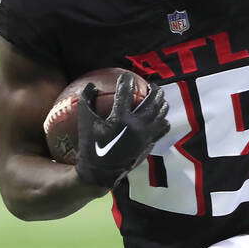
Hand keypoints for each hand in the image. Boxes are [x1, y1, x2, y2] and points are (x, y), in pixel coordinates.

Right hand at [75, 73, 169, 189]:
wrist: (101, 171)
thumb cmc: (90, 146)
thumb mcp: (85, 123)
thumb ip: (86, 101)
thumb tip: (91, 84)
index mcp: (120, 119)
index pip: (126, 93)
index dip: (127, 82)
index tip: (127, 76)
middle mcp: (136, 125)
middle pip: (152, 101)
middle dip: (154, 90)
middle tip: (152, 85)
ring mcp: (145, 135)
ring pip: (161, 113)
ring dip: (161, 102)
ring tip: (159, 97)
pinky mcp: (149, 143)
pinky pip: (162, 129)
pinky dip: (163, 121)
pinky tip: (161, 117)